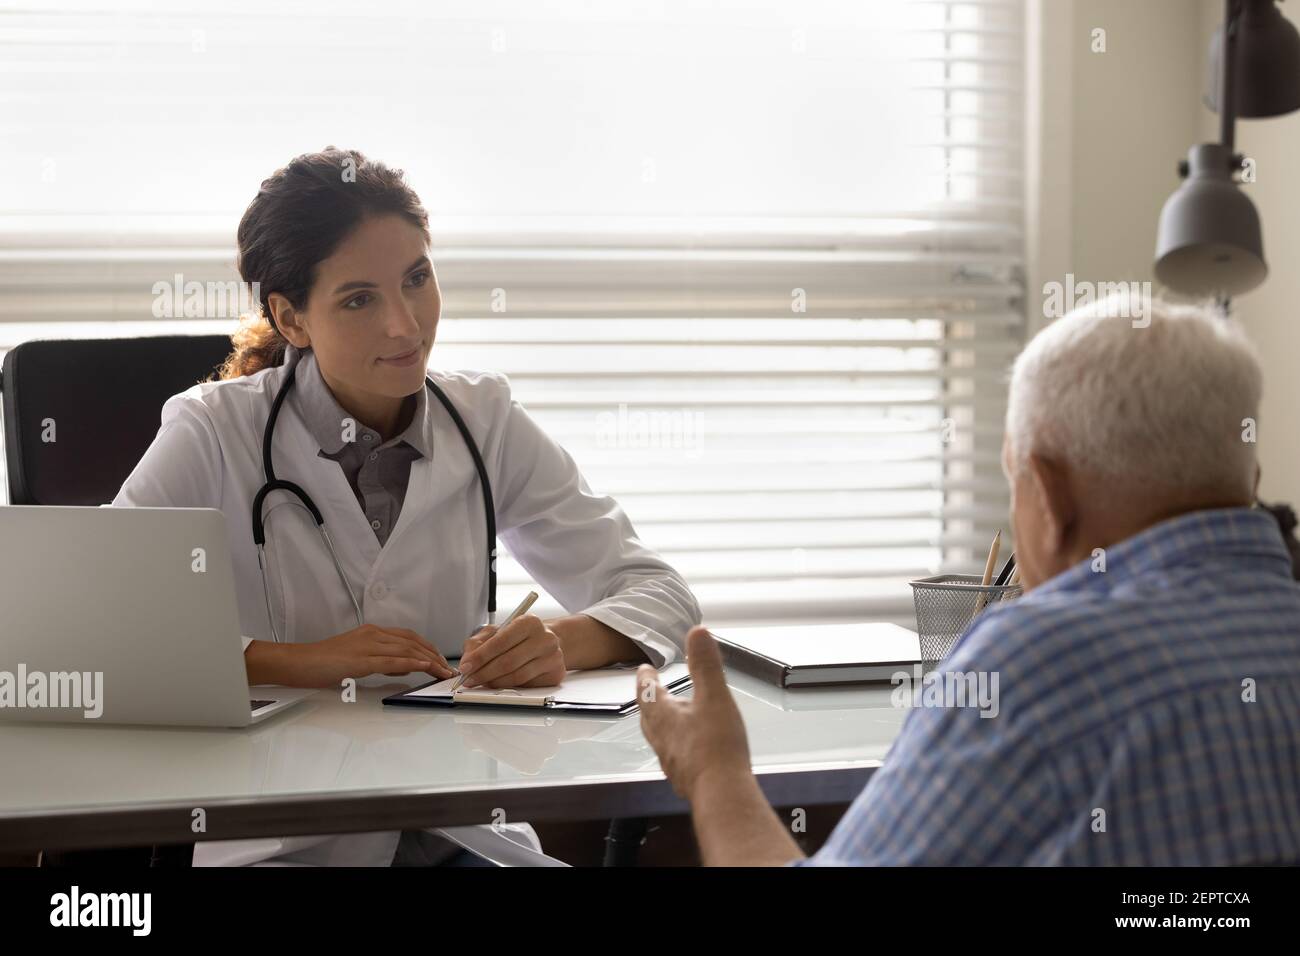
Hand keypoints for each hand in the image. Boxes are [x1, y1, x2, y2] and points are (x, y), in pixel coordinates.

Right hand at [298, 624, 455, 686]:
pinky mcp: (361, 660)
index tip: (441, 659)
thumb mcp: (356, 658)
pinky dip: (412, 663)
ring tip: (443, 671)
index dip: (428, 646)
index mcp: (371, 632)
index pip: (408, 636)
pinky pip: (393, 660)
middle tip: (448, 668)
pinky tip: (425, 668)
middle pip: (413, 642)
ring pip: (407, 649)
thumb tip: (403, 666)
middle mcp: (372, 634)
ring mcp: (367, 645)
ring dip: (429, 660)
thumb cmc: (321, 663)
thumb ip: (380, 661)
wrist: (297, 663)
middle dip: (434, 655)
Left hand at [457, 614, 565, 687]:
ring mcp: (553, 657)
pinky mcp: (555, 674)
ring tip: (482, 682)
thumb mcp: (497, 631)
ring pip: (517, 676)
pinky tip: (500, 683)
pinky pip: (527, 685)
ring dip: (495, 682)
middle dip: (484, 673)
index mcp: (529, 622)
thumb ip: (478, 643)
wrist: (547, 642)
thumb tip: (468, 662)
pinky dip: (510, 687)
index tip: (466, 667)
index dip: (480, 656)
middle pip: (508, 662)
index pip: (501, 641)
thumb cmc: (520, 637)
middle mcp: (545, 638)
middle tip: (469, 679)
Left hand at [638, 626, 750, 799]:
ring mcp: (670, 761)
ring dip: (663, 723)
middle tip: (653, 691)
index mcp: (663, 716)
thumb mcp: (714, 697)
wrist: (722, 794)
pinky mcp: (683, 777)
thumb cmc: (716, 747)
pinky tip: (692, 748)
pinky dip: (678, 745)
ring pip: (660, 737)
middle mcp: (661, 739)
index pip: (646, 692)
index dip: (646, 678)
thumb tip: (697, 633)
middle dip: (650, 701)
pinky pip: (674, 755)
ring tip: (674, 718)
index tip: (645, 669)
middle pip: (648, 715)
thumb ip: (706, 665)